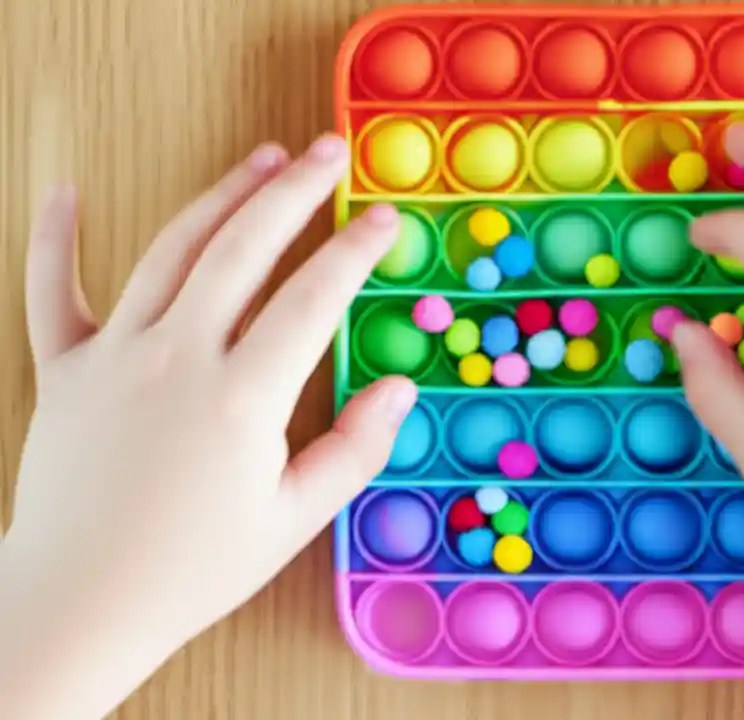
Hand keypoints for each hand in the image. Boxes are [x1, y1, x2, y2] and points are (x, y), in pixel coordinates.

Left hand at [1, 135, 415, 718]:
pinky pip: (53, 291)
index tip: (384, 218)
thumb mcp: (292, 519)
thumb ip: (354, 449)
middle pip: (242, 249)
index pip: (312, 300)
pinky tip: (67, 193)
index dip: (354, 252)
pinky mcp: (63, 370)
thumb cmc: (192, 569)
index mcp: (241, 399)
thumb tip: (399, 390)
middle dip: (293, 191)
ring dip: (220, 197)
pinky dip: (56, 239)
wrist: (78, 604)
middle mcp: (176, 359)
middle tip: (328, 151)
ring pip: (170, 250)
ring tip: (261, 160)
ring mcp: (113, 357)